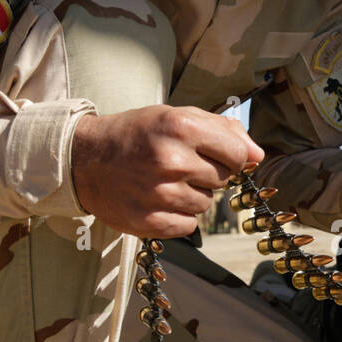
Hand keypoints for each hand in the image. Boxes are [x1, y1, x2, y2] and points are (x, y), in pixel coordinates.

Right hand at [71, 105, 264, 238]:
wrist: (83, 159)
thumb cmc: (137, 135)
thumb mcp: (175, 116)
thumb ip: (222, 130)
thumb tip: (257, 155)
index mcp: (181, 127)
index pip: (240, 154)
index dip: (232, 156)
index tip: (215, 154)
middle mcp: (172, 160)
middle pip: (223, 179)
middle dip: (208, 173)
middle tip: (178, 165)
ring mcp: (160, 193)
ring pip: (206, 204)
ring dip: (191, 195)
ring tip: (163, 181)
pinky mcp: (149, 221)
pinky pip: (188, 225)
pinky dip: (178, 216)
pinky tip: (157, 200)